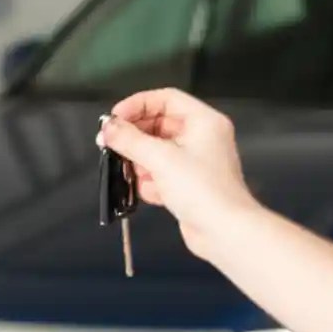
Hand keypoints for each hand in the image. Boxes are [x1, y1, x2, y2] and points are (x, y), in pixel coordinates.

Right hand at [99, 88, 261, 261]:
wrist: (225, 232)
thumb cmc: (203, 191)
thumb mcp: (161, 159)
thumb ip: (130, 140)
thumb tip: (107, 127)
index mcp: (203, 121)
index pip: (166, 99)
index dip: (137, 104)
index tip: (114, 118)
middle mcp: (202, 137)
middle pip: (159, 125)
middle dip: (134, 137)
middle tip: (110, 144)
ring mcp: (195, 162)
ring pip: (157, 151)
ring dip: (141, 161)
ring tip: (132, 172)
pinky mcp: (189, 184)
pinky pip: (161, 173)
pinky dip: (151, 181)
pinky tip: (151, 192)